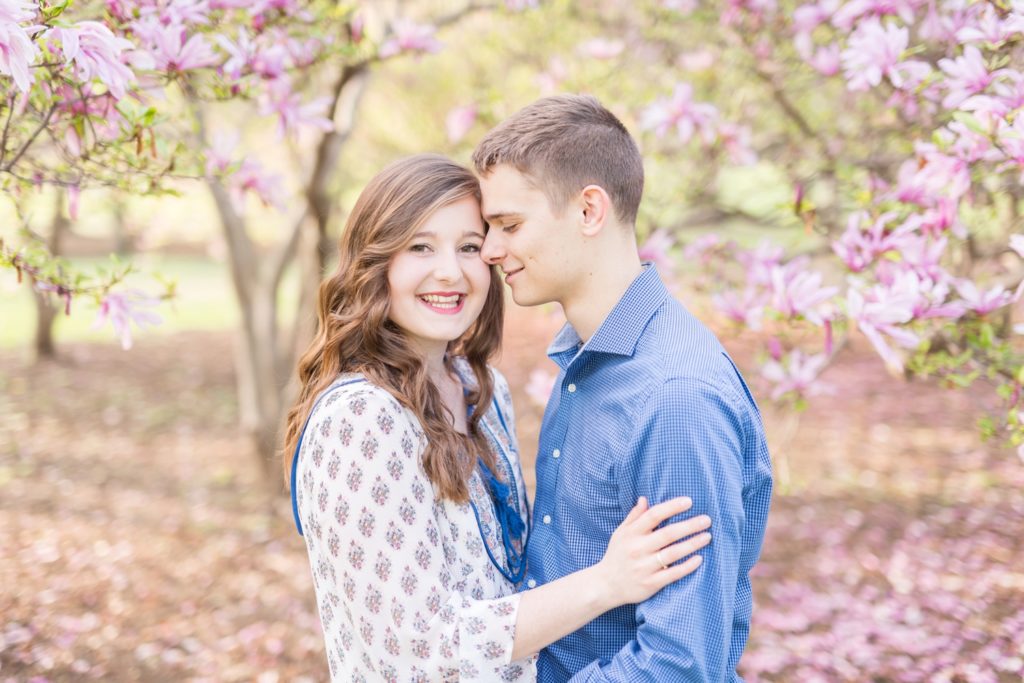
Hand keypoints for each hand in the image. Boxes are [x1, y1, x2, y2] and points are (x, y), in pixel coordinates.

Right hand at [591, 496, 711, 609]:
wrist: (606, 585)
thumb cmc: (617, 555)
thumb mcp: (621, 533)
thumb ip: (634, 517)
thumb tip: (645, 498)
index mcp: (631, 533)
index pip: (653, 515)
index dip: (671, 507)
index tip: (688, 501)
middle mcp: (637, 549)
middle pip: (667, 534)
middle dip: (689, 526)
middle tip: (707, 519)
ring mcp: (644, 567)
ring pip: (672, 554)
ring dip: (692, 544)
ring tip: (707, 536)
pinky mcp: (650, 583)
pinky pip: (672, 574)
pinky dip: (686, 566)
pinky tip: (699, 559)